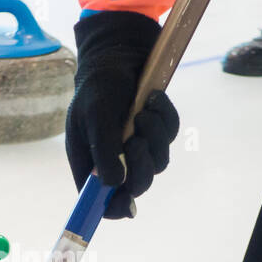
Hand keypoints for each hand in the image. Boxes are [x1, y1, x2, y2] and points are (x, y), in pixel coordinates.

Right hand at [65, 11, 179, 218]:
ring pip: (159, 162)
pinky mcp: (158, 130)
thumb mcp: (95, 116)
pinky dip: (164, 117)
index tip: (125, 202)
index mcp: (91, 164)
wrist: (118, 53)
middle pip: (137, 187)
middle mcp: (116, 160)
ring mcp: (138, 147)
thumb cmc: (97, 86)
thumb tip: (114, 185)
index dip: (113, 208)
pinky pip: (170, 135)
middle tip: (136, 141)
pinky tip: (152, 99)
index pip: (102, 202)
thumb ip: (103, 152)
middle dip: (141, 166)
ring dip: (154, 136)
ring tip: (142, 110)